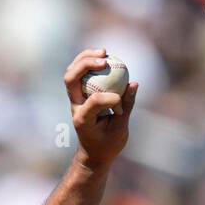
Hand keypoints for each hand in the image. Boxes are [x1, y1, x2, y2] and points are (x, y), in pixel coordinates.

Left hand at [64, 49, 137, 172]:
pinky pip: (81, 72)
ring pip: (72, 72)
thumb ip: (127, 106)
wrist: (93, 152)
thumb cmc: (107, 144)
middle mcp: (75, 106)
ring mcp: (75, 98)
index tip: (121, 107)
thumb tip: (134, 83)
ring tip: (105, 52)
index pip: (94, 101)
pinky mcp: (81, 93)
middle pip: (71, 79)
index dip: (111, 99)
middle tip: (105, 59)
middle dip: (86, 65)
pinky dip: (90, 61)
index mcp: (82, 119)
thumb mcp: (120, 130)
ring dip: (85, 58)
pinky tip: (105, 56)